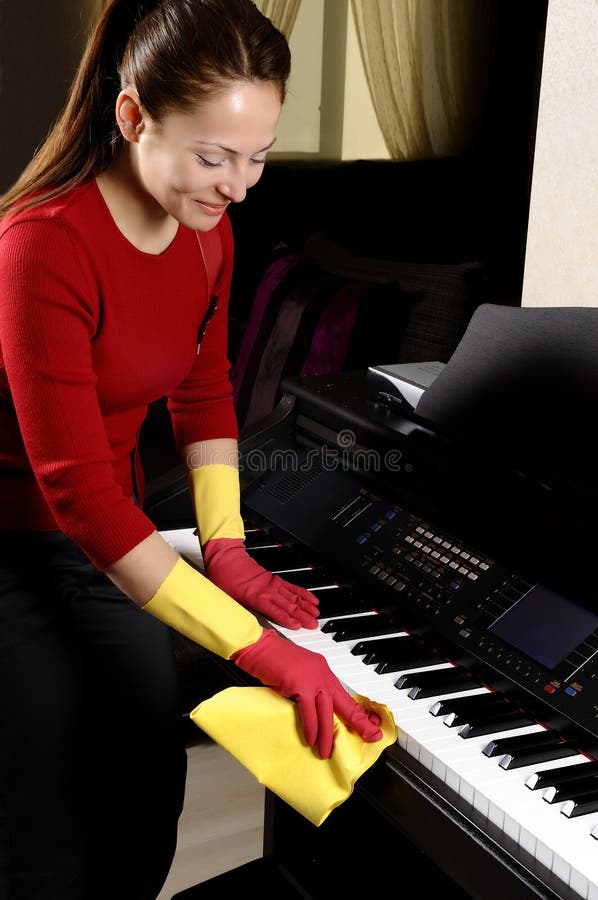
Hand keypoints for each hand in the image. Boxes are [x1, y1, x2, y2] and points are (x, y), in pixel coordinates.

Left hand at [203, 537, 318, 629]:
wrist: (226, 558)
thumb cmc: (224, 578)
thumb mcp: (226, 599)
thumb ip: (239, 613)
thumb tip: (243, 628)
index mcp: (255, 597)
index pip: (275, 610)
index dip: (287, 619)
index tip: (298, 625)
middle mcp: (267, 590)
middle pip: (288, 604)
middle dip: (302, 615)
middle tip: (313, 624)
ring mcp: (272, 584)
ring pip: (293, 596)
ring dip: (306, 606)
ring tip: (316, 614)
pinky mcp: (274, 579)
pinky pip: (292, 587)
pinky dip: (303, 593)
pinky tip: (311, 599)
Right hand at [232, 628, 382, 758]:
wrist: (257, 646)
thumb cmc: (272, 660)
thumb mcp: (298, 675)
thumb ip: (308, 689)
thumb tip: (314, 714)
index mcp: (323, 671)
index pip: (344, 695)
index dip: (357, 712)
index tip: (369, 725)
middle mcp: (322, 673)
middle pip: (344, 703)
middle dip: (358, 722)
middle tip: (370, 737)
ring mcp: (312, 678)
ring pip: (326, 711)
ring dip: (327, 734)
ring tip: (325, 751)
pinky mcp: (299, 684)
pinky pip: (308, 711)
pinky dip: (310, 727)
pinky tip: (311, 739)